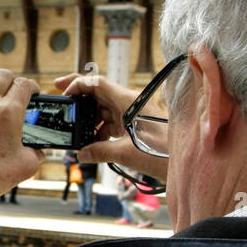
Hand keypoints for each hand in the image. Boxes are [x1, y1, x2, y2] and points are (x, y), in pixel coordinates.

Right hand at [54, 72, 168, 182]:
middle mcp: (130, 104)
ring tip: (75, 133)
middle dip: (80, 101)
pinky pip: (112, 124)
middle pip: (99, 95)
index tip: (62, 89)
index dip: (78, 84)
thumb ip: (101, 152)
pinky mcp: (135, 126)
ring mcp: (133, 114)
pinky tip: (92, 144)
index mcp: (129, 101)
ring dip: (89, 121)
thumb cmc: (163, 153)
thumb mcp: (127, 153)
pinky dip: (99, 131)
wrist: (185, 162)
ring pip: (103, 111)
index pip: (98, 83)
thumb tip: (83, 154)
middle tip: (62, 105)